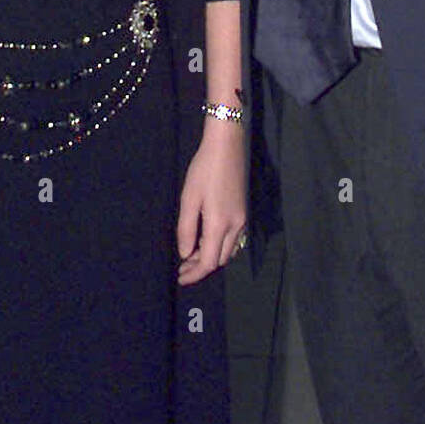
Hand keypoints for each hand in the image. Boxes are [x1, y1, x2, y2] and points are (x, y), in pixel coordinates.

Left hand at [176, 123, 245, 285]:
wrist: (228, 145)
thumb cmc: (204, 169)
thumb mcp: (189, 198)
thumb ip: (186, 229)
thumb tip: (185, 254)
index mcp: (219, 225)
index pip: (208, 262)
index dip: (194, 274)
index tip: (180, 278)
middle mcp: (236, 227)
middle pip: (220, 260)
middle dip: (201, 267)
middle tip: (182, 267)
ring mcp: (243, 220)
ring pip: (228, 252)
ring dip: (211, 258)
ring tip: (191, 255)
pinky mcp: (244, 212)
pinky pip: (234, 241)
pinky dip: (220, 247)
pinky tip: (207, 241)